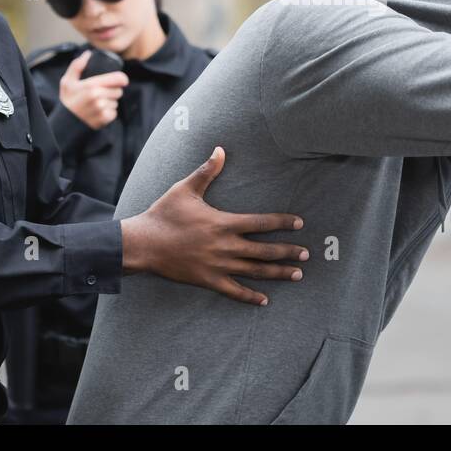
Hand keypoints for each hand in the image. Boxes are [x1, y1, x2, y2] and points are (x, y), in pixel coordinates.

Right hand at [59, 50, 128, 128]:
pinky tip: (99, 112)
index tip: (121, 80)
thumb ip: (77, 66)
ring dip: (110, 102)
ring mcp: (102, 109)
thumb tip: (88, 54)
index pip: (118, 79)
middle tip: (102, 93)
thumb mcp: (67, 82)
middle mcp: (98, 97)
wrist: (65, 124)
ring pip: (116, 102)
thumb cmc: (67, 101)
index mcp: (91, 85)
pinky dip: (109, 113)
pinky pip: (114, 113)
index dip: (122, 79)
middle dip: (113, 91)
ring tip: (98, 103)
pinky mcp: (104, 119)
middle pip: (118, 91)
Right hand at [119, 147, 308, 305]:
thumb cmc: (164, 214)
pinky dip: (250, 297)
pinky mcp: (208, 280)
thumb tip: (220, 150)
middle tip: (307, 254)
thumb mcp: (185, 189)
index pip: (261, 223)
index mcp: (223, 223)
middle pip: (264, 250)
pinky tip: (265, 300)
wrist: (143, 244)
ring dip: (277, 273)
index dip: (282, 222)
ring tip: (297, 275)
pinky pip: (234, 291)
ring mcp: (218, 266)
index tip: (299, 223)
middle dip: (287, 252)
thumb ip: (207, 171)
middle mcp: (225, 246)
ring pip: (255, 271)